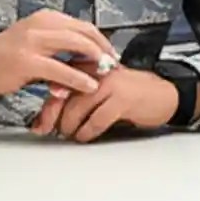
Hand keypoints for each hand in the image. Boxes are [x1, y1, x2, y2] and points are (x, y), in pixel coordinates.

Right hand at [0, 10, 118, 98]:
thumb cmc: (8, 55)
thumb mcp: (36, 42)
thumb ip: (59, 47)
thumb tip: (86, 58)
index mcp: (46, 18)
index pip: (82, 25)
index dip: (100, 39)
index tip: (110, 53)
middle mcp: (41, 24)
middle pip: (83, 31)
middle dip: (103, 48)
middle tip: (113, 62)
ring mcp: (33, 41)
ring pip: (75, 44)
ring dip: (95, 59)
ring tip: (106, 71)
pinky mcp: (28, 61)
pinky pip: (60, 69)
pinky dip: (78, 77)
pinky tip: (88, 85)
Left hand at [30, 65, 176, 142]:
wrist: (161, 94)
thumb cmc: (127, 94)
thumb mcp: (98, 92)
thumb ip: (74, 98)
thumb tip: (45, 119)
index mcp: (87, 64)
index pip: (58, 82)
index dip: (47, 107)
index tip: (39, 124)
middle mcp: (97, 70)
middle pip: (64, 95)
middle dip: (54, 118)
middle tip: (53, 131)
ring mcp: (110, 83)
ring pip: (77, 107)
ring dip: (69, 127)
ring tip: (71, 134)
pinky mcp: (122, 99)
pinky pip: (96, 119)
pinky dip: (87, 132)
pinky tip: (85, 136)